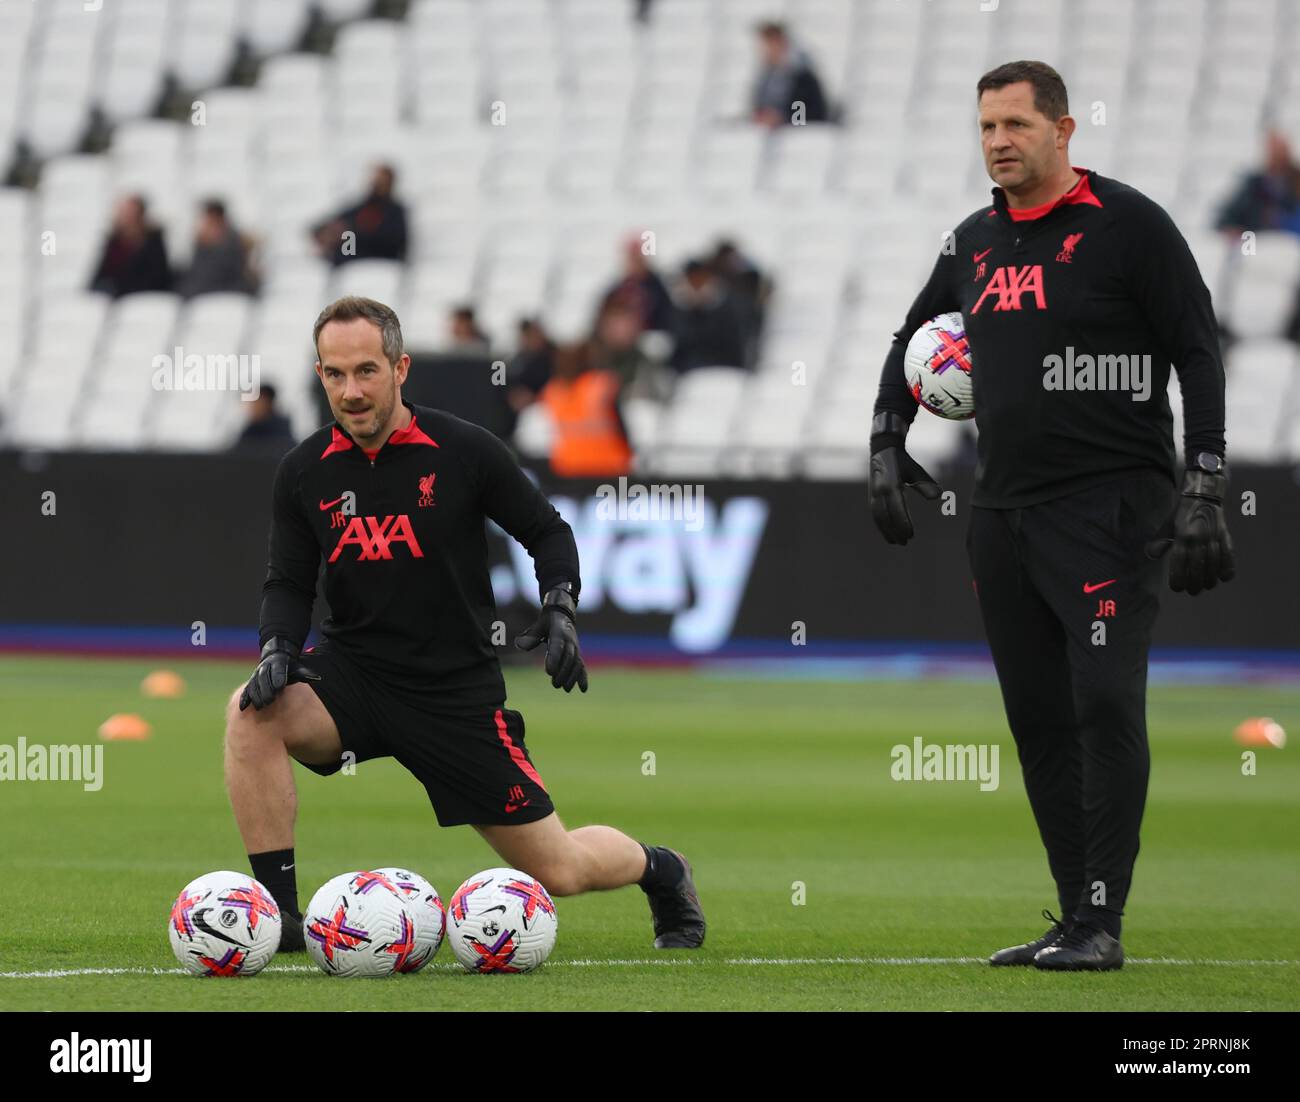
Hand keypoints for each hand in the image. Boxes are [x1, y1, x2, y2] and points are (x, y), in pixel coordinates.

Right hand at [239, 637, 319, 710]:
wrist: (275, 655)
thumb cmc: (289, 666)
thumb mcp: (298, 667)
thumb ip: (305, 674)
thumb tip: (317, 678)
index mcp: (277, 663)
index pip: (277, 670)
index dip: (278, 678)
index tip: (280, 687)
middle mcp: (264, 668)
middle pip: (263, 679)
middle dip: (266, 690)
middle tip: (270, 701)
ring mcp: (256, 676)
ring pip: (253, 685)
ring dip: (256, 696)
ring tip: (261, 707)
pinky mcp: (251, 683)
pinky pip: (246, 691)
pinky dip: (245, 699)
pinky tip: (243, 708)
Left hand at [516, 587, 587, 692]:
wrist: (562, 615)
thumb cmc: (547, 622)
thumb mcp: (538, 625)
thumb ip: (530, 636)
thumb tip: (519, 644)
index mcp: (559, 633)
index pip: (557, 647)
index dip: (554, 659)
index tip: (549, 672)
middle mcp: (570, 641)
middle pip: (568, 659)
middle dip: (563, 673)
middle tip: (555, 684)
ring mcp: (575, 648)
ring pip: (576, 664)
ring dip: (572, 678)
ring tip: (565, 689)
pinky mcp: (578, 654)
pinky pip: (581, 666)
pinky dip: (583, 677)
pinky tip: (583, 690)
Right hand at [869, 445, 942, 544]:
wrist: (883, 449)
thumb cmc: (903, 461)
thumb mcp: (915, 470)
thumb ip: (925, 483)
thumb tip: (938, 496)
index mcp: (891, 484)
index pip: (897, 509)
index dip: (903, 523)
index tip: (911, 535)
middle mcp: (879, 491)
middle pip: (885, 517)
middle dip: (894, 531)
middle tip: (904, 542)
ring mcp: (873, 493)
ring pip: (878, 517)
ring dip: (886, 531)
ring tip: (895, 542)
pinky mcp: (871, 496)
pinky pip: (875, 514)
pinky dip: (881, 525)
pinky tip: (888, 533)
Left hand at [1144, 469, 1235, 594]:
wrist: (1204, 496)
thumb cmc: (1183, 514)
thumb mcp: (1168, 526)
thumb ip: (1160, 541)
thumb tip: (1151, 555)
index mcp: (1182, 535)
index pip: (1179, 560)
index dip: (1178, 576)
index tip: (1177, 588)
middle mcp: (1198, 537)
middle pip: (1197, 565)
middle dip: (1194, 582)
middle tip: (1192, 591)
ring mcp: (1214, 537)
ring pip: (1213, 563)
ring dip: (1210, 578)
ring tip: (1206, 586)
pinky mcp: (1226, 535)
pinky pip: (1228, 554)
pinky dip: (1228, 567)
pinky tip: (1225, 578)